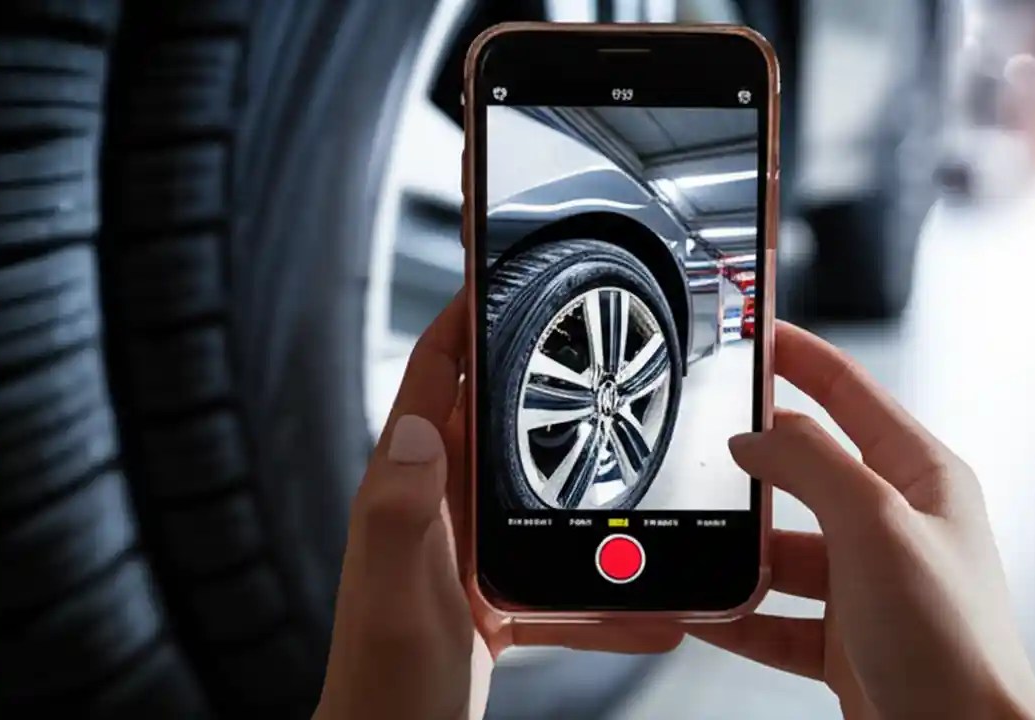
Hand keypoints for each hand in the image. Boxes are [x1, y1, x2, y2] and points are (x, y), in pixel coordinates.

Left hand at [314, 293, 680, 719]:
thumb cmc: (382, 686)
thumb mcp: (399, 596)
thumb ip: (405, 513)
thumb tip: (422, 426)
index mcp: (408, 489)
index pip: (433, 379)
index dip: (462, 320)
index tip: (501, 273)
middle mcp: (437, 508)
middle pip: (494, 422)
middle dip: (541, 385)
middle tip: (598, 353)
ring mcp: (468, 552)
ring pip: (540, 497)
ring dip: (591, 493)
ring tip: (651, 484)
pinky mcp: (494, 597)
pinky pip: (560, 578)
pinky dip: (604, 594)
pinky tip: (652, 614)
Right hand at [691, 323, 1034, 719]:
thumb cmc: (955, 647)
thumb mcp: (877, 529)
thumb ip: (812, 468)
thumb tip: (756, 436)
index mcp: (923, 479)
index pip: (852, 393)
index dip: (801, 356)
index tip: (756, 331)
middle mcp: (896, 526)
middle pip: (809, 472)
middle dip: (756, 465)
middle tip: (704, 444)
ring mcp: (868, 584)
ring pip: (784, 548)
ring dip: (741, 550)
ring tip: (698, 541)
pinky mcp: (845, 640)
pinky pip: (774, 615)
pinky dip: (738, 613)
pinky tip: (707, 609)